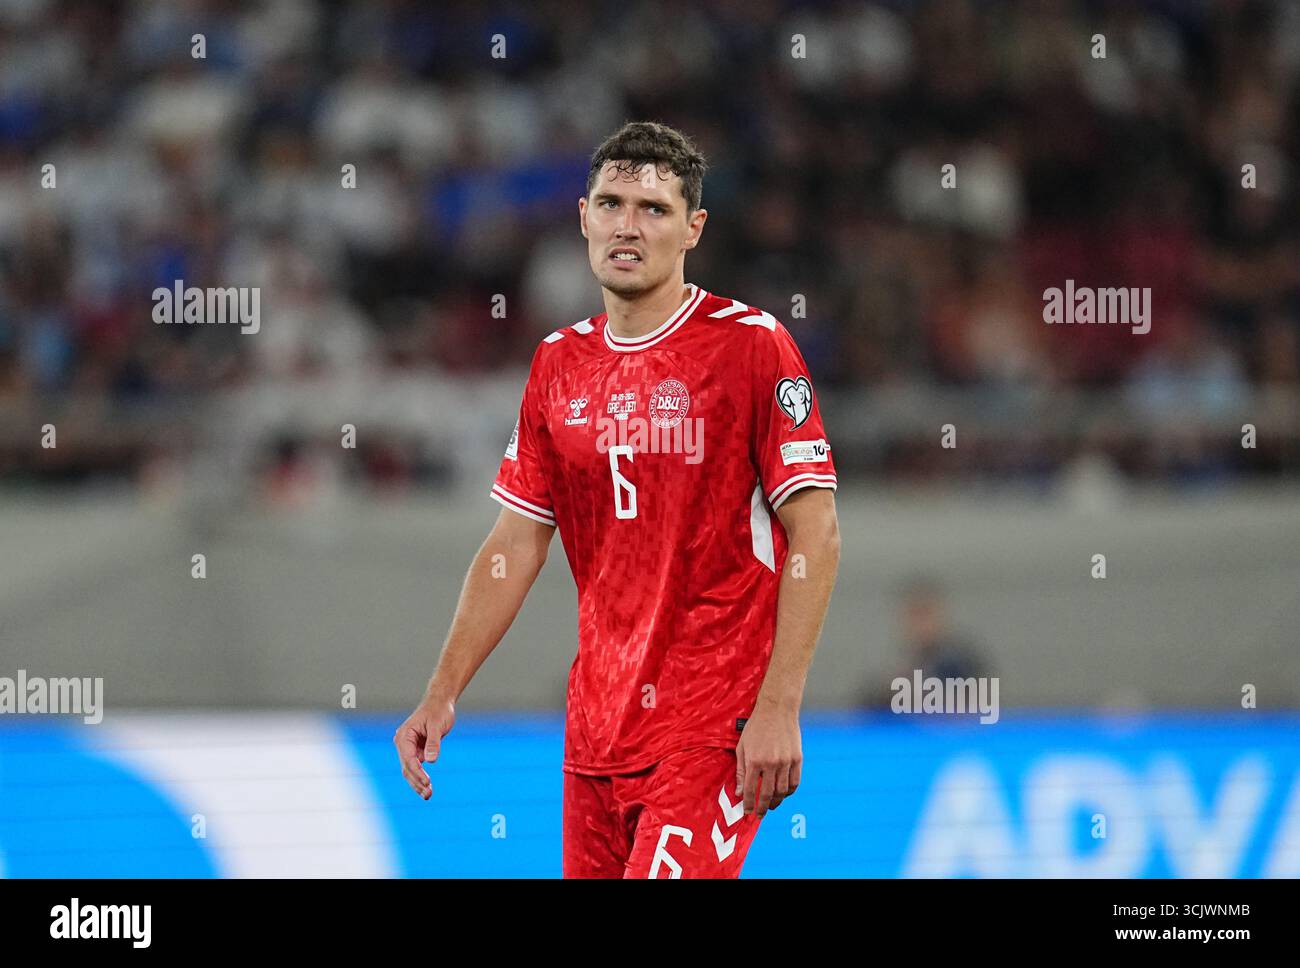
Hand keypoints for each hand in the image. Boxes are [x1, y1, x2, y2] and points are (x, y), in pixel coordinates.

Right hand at [393, 693, 455, 799]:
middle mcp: (403, 743)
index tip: (427, 782)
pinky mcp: (416, 750)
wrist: (440, 703)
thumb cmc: (438, 711)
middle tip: (428, 794)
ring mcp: (409, 748)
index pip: (408, 759)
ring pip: (410, 770)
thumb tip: (430, 760)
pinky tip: (428, 788)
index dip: (417, 772)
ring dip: (417, 783)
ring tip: (428, 795)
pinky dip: (421, 777)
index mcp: (404, 736)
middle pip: (407, 768)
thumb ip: (433, 743)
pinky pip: (416, 767)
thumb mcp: (437, 725)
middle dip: (416, 782)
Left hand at [734, 699, 800, 817]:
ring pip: (782, 791)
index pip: (751, 790)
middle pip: (767, 794)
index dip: (749, 804)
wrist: (777, 710)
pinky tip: (783, 794)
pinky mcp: (797, 759)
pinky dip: (789, 792)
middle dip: (762, 808)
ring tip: (770, 805)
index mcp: (754, 761)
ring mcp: (785, 762)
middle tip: (759, 815)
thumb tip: (740, 793)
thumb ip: (741, 771)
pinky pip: (795, 782)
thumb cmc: (756, 728)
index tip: (748, 812)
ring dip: (776, 802)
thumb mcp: (742, 747)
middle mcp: (771, 763)